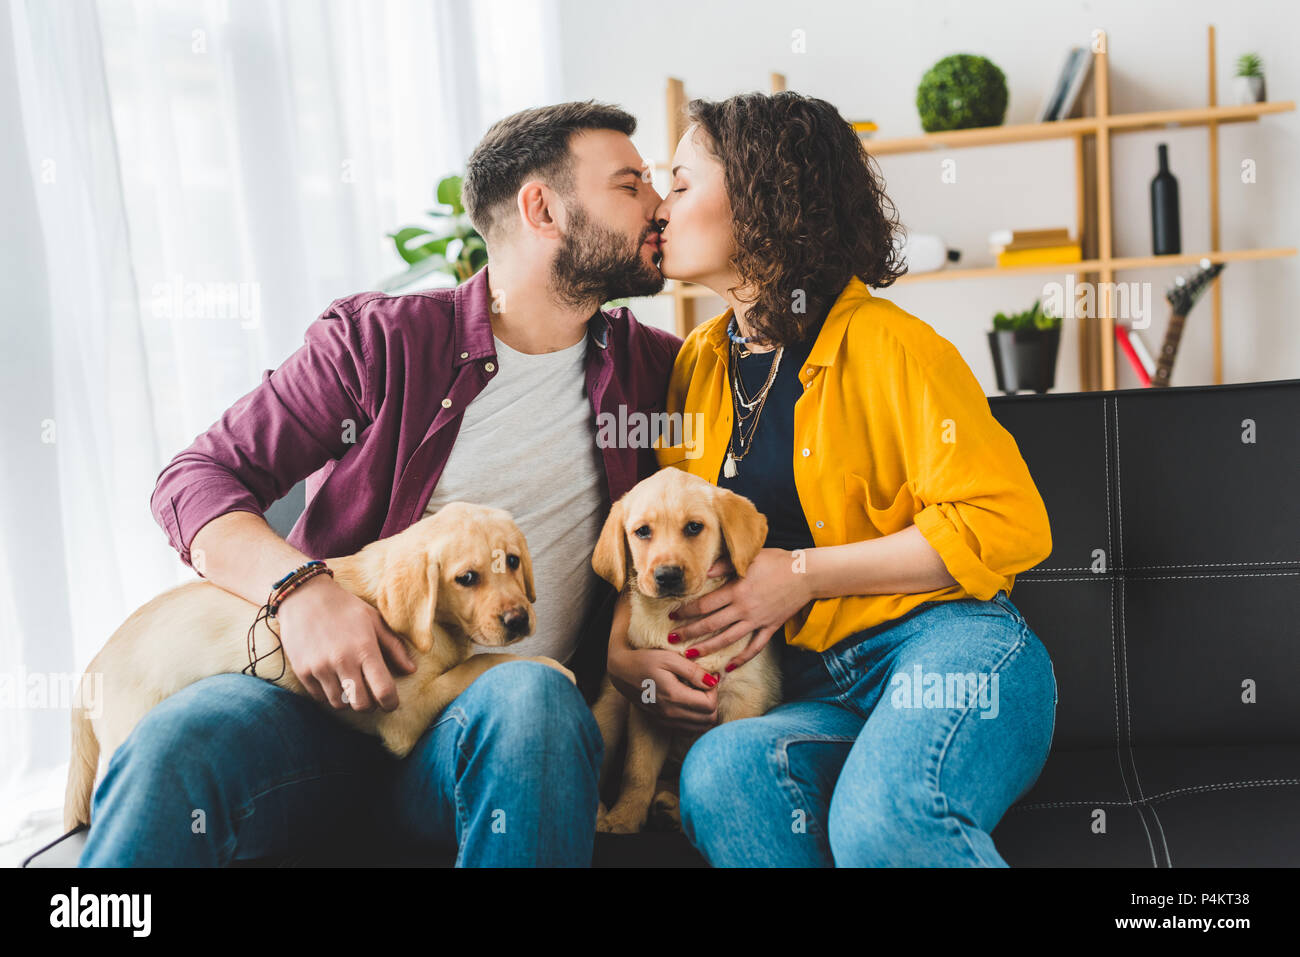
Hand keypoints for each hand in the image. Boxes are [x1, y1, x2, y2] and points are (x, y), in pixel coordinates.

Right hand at [275, 574, 417, 711]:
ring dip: (348, 701)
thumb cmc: (346, 608)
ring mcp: (320, 668)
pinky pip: (319, 698)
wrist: (305, 597)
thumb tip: (411, 670)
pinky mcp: (302, 671)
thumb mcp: (375, 621)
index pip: (383, 691)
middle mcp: (343, 661)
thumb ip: (394, 647)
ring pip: (339, 704)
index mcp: (365, 649)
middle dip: (370, 705)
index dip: (391, 703)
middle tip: (371, 696)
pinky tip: (333, 681)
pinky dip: (328, 694)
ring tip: (351, 687)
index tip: (391, 703)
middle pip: (361, 705)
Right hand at [606, 594, 719, 733]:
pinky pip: (688, 730)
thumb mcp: (669, 658)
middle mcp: (670, 714)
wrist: (620, 671)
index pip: (710, 705)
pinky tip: (690, 703)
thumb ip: (692, 671)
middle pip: (708, 719)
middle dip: (713, 701)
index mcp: (674, 697)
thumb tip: (713, 682)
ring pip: (700, 728)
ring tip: (699, 693)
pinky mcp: (661, 723)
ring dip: (706, 712)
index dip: (714, 690)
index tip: (708, 676)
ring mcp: (665, 721)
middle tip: (705, 685)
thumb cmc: (644, 660)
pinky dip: (695, 720)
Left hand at [668, 548, 812, 670]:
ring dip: (707, 648)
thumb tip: (703, 572)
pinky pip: (754, 647)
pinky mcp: (770, 627)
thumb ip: (724, 564)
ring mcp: (757, 620)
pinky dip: (741, 659)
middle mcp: (744, 608)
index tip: (673, 616)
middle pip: (710, 624)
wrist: (806, 574)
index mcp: (736, 590)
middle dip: (689, 632)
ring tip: (690, 655)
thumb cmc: (776, 561)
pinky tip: (728, 667)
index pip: (704, 604)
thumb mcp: (749, 557)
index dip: (686, 611)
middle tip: (672, 638)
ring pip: (727, 639)